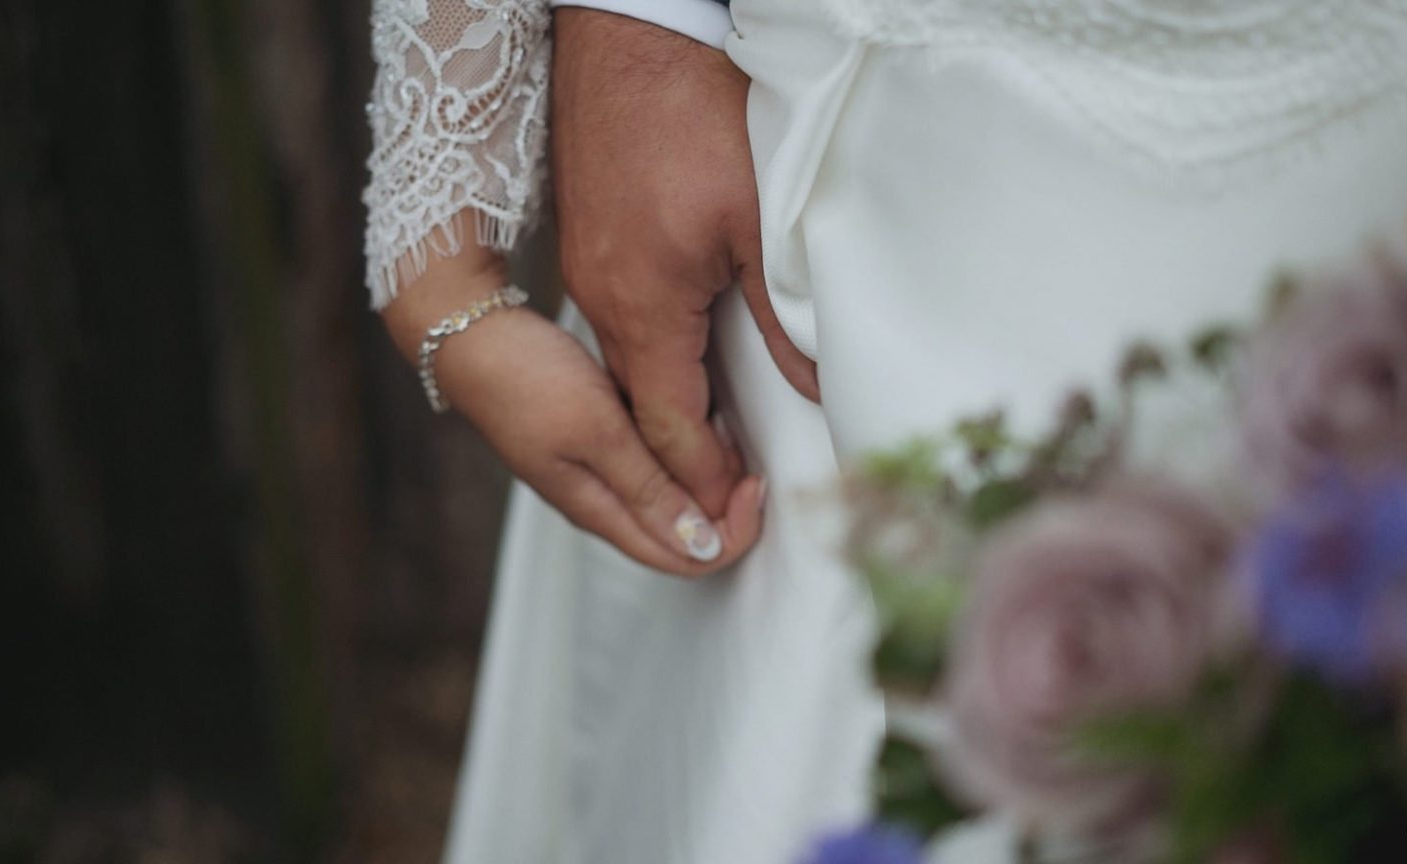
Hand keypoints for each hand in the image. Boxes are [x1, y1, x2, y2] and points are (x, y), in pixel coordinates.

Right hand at [380, 216, 763, 575]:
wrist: (470, 335)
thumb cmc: (526, 379)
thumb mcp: (597, 432)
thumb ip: (650, 489)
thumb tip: (703, 547)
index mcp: (601, 511)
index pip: (686, 558)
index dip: (732, 533)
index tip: (754, 483)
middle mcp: (602, 501)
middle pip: (684, 536)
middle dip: (727, 507)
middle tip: (750, 458)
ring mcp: (598, 473)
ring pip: (672, 500)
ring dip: (708, 479)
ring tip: (730, 434)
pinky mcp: (596, 442)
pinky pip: (655, 467)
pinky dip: (685, 452)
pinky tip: (699, 416)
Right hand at [550, 8, 818, 518]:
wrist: (625, 38)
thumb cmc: (690, 120)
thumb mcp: (756, 226)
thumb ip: (783, 318)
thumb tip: (816, 386)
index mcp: (640, 312)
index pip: (670, 431)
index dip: (706, 482)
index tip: (740, 517)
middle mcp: (602, 305)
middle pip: (640, 416)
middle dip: (685, 467)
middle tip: (736, 504)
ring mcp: (590, 275)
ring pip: (627, 376)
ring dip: (670, 418)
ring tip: (720, 455)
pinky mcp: (593, 247)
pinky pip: (620, 333)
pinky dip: (654, 370)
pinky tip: (687, 374)